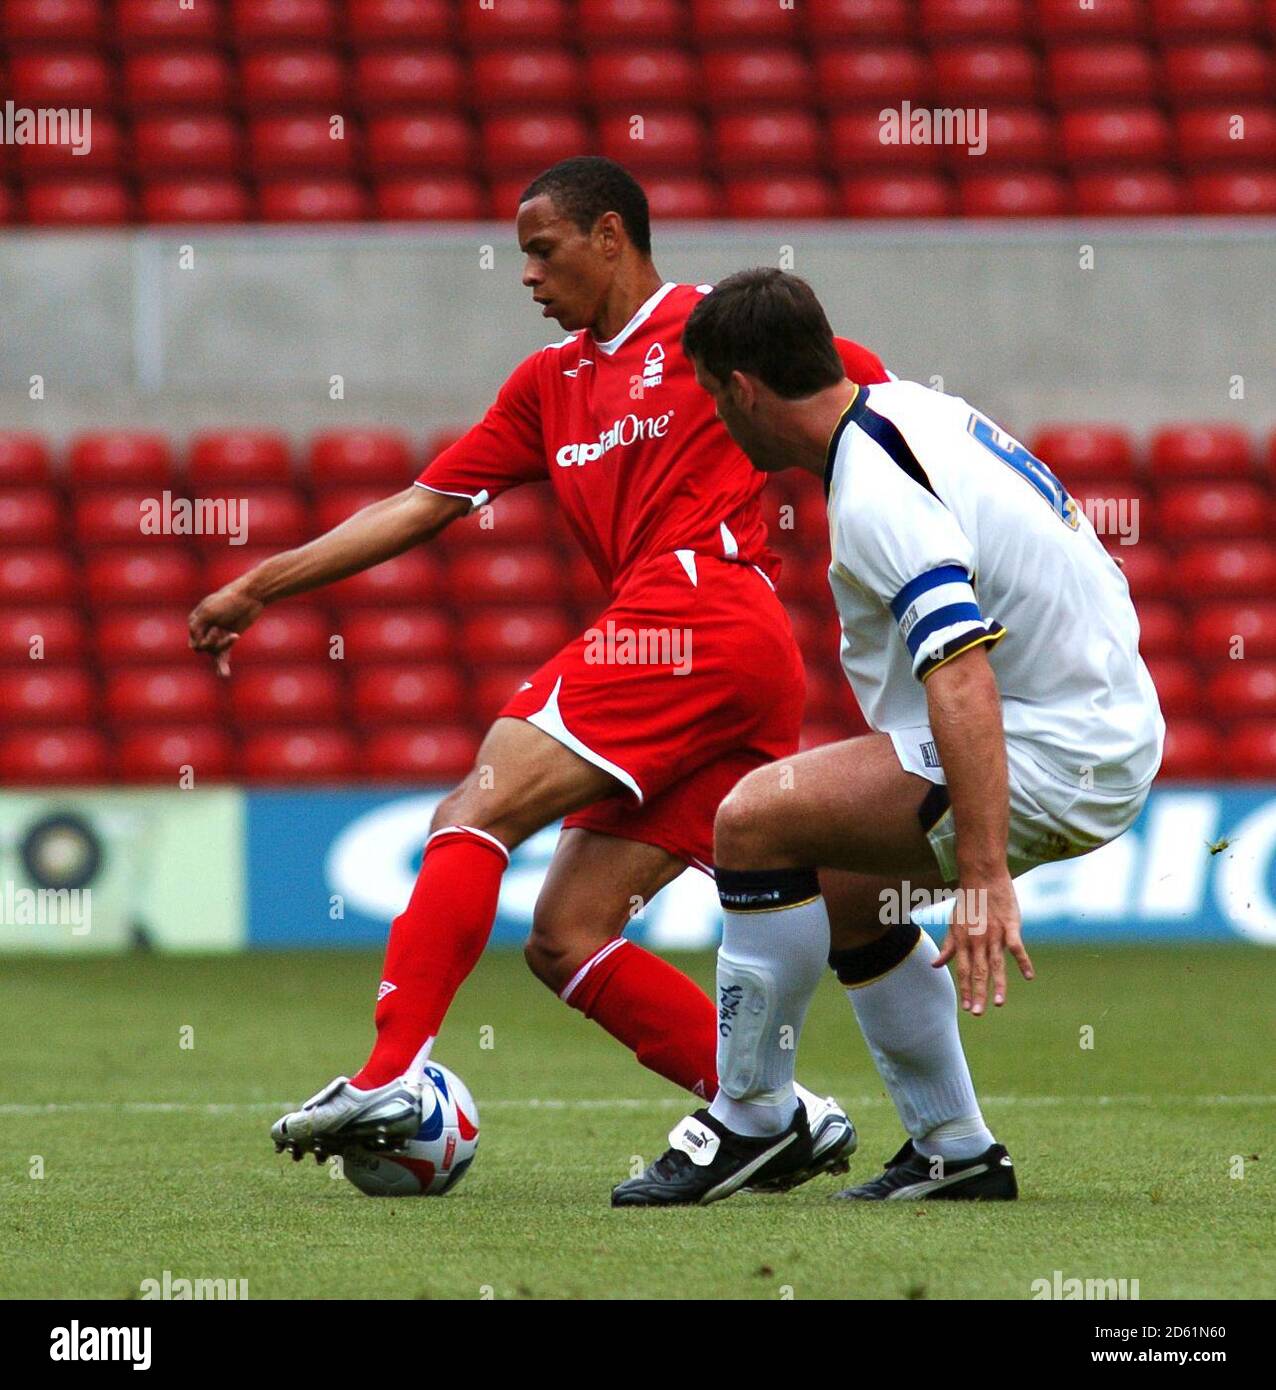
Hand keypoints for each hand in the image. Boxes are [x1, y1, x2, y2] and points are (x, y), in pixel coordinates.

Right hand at [188, 582, 262, 675]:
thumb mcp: (208, 611)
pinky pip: (223, 657)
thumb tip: (194, 647)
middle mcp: (204, 629)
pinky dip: (222, 666)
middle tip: (225, 631)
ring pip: (214, 653)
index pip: (194, 640)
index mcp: (195, 621)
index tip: (214, 629)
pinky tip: (224, 675)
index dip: (203, 640)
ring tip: (231, 645)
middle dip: (214, 643)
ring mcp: (217, 635)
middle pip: (204, 648)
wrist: (250, 596)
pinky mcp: (229, 639)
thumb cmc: (227, 600)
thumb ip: (197, 627)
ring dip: (222, 652)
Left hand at [934, 873, 1033, 1014]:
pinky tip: (1029, 977)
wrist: (982, 875)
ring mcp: (994, 934)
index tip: (966, 1008)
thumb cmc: (968, 900)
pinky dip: (1023, 962)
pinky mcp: (1011, 926)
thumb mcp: (954, 923)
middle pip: (978, 972)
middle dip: (978, 994)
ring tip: (998, 1003)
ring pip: (996, 964)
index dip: (965, 989)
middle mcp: (977, 940)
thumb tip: (935, 964)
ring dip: (998, 985)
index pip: (963, 970)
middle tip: (978, 1013)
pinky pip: (1017, 947)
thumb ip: (949, 946)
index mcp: (963, 940)